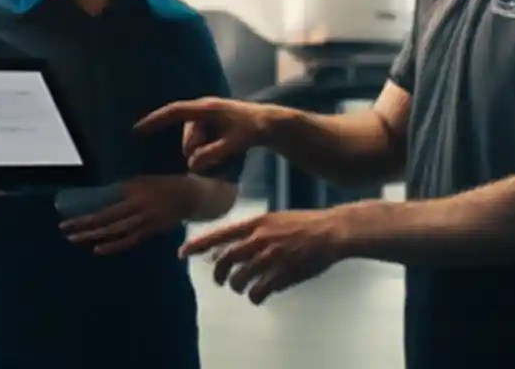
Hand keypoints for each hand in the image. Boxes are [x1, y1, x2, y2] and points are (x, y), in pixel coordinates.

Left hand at [60, 176, 198, 255]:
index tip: (69, 212)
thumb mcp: (142, 181)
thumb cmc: (163, 185)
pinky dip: (113, 246)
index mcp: (134, 189)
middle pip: (106, 217)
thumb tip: (102, 197)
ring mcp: (144, 221)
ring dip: (93, 235)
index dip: (87, 208)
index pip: (104, 200)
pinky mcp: (150, 231)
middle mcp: (137, 206)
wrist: (191, 196)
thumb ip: (124, 189)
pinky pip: (129, 240)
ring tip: (74, 239)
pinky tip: (98, 249)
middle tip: (64, 228)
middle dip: (84, 224)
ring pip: (115, 231)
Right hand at [135, 97, 281, 172]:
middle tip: (208, 165)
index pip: (174, 112)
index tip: (136, 130)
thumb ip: (213, 155)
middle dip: (193, 150)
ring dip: (201, 152)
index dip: (154, 121)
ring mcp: (208, 116)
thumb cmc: (254, 131)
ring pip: (194, 140)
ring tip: (220, 159)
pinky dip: (206, 150)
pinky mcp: (213, 124)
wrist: (272, 124)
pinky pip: (201, 139)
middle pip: (187, 134)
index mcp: (206, 109)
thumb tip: (191, 164)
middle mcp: (204, 109)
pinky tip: (220, 156)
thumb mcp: (235, 145)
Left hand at [180, 209, 351, 304]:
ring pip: (240, 278)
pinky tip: (259, 296)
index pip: (219, 234)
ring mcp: (272, 256)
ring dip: (238, 287)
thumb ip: (253, 232)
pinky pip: (259, 291)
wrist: (332, 231)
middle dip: (219, 273)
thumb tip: (232, 247)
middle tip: (221, 281)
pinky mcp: (284, 273)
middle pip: (225, 260)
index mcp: (256, 223)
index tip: (182, 253)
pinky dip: (255, 296)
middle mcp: (260, 239)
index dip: (198, 245)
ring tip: (243, 288)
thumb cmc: (304, 225)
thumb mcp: (275, 219)